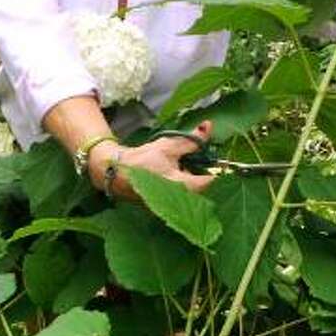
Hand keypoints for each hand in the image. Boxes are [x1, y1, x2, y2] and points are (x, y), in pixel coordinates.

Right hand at [91, 120, 214, 201]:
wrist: (115, 173)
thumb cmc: (142, 160)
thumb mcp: (168, 146)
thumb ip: (191, 141)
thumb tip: (208, 127)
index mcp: (181, 186)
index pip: (210, 182)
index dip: (218, 171)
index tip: (220, 163)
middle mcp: (179, 201)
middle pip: (203, 190)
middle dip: (205, 176)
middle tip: (202, 163)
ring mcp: (172, 208)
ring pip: (193, 195)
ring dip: (194, 182)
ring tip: (184, 169)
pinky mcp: (166, 209)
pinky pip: (182, 199)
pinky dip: (184, 188)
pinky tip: (176, 177)